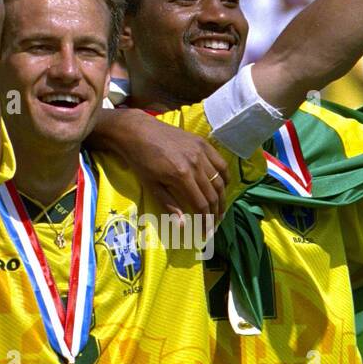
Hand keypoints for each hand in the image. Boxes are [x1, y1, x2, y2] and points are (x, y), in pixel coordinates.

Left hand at [108, 110, 228, 219]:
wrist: (137, 131)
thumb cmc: (140, 160)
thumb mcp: (151, 185)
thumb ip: (169, 205)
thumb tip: (183, 226)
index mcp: (181, 176)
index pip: (201, 204)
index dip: (205, 221)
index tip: (206, 232)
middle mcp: (196, 164)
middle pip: (212, 194)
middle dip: (215, 213)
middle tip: (215, 223)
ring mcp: (201, 151)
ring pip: (220, 180)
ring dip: (222, 198)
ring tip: (219, 209)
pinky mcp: (202, 142)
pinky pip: (221, 163)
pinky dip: (225, 177)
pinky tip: (223, 186)